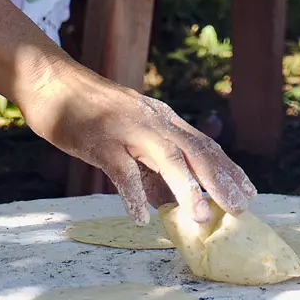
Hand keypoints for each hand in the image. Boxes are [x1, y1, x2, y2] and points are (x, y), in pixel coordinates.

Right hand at [19, 63, 256, 223]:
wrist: (51, 82)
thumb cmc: (89, 112)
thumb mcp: (129, 132)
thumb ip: (149, 163)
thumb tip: (170, 201)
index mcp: (161, 119)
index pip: (203, 144)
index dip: (227, 169)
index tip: (248, 192)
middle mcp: (151, 121)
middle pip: (194, 151)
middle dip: (220, 180)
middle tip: (239, 209)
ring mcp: (126, 129)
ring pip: (166, 158)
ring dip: (187, 188)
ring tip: (201, 218)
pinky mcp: (100, 141)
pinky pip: (120, 170)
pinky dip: (132, 194)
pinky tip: (141, 218)